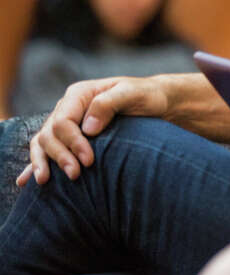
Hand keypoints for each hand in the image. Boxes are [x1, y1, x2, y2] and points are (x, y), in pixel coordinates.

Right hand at [19, 75, 169, 186]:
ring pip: (43, 143)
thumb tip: (88, 128)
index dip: (72, 142)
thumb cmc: (147, 96)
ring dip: (43, 162)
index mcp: (80, 94)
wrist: (157, 103)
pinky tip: (27, 180)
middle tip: (75, 175)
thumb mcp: (133, 94)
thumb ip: (109, 103)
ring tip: (45, 181)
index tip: (89, 161)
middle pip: (50, 134)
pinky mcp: (70, 137)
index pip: (63, 121)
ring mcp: (67, 123)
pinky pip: (46, 149)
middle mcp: (68, 108)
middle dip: (60, 156)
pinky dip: (36, 163)